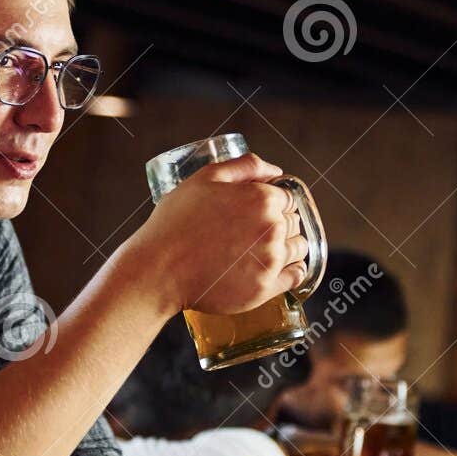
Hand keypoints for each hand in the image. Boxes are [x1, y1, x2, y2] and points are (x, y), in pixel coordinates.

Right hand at [129, 153, 312, 315]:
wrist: (158, 270)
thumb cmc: (175, 223)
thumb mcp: (205, 178)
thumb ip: (245, 166)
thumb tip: (276, 170)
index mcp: (262, 199)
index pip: (287, 197)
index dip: (273, 202)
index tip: (256, 212)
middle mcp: (272, 228)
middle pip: (293, 222)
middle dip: (278, 224)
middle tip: (252, 232)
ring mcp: (271, 260)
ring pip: (298, 248)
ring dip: (287, 246)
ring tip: (262, 250)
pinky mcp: (265, 288)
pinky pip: (295, 277)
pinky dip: (292, 271)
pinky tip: (277, 268)